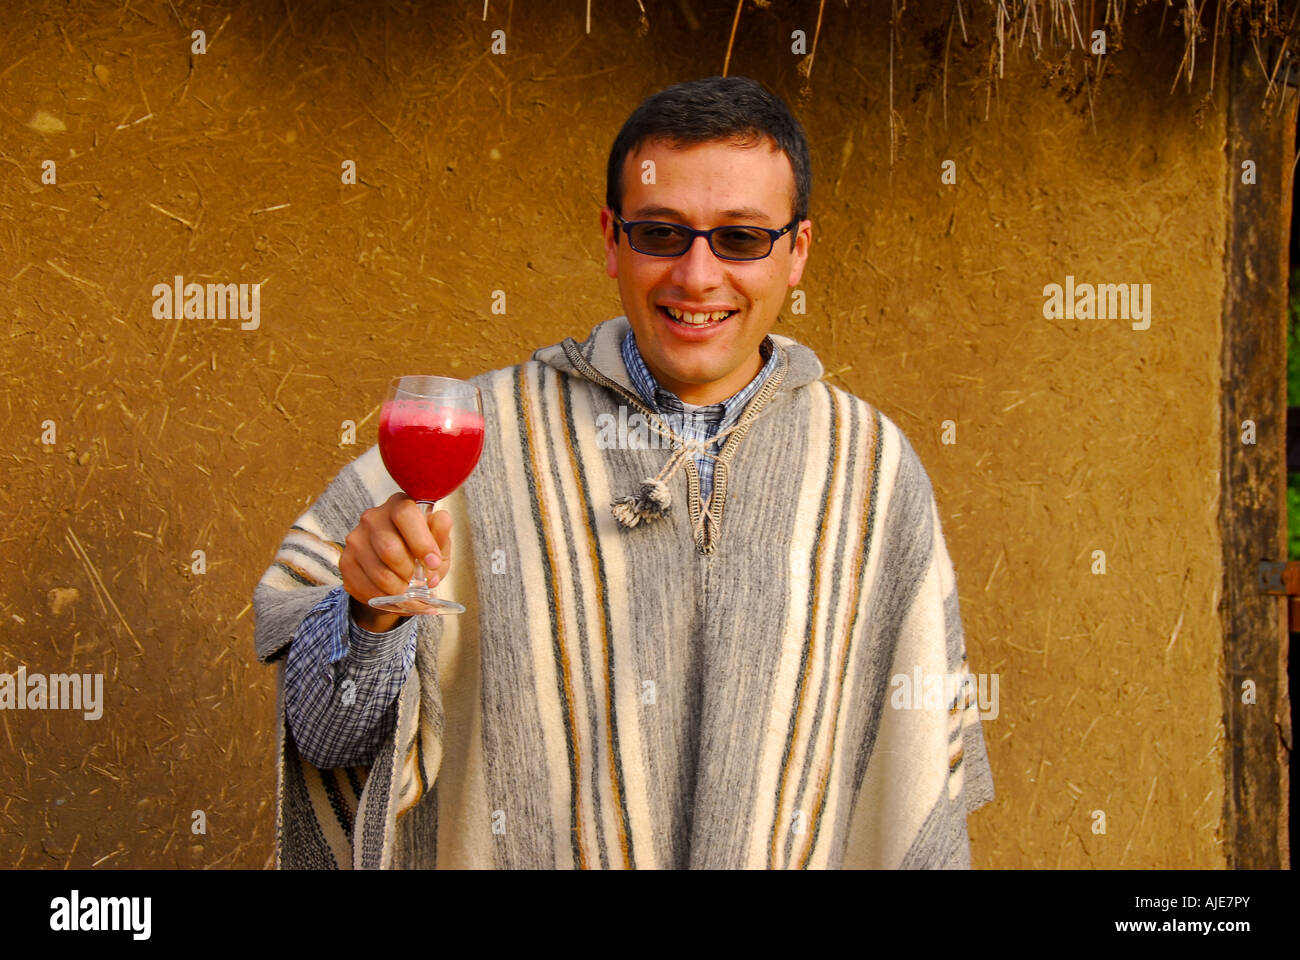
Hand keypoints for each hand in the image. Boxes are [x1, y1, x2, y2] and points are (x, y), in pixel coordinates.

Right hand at [340, 492, 452, 632]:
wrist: (396, 570)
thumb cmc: (420, 552)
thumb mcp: (438, 545)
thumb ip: (441, 534)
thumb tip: (442, 519)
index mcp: (399, 505)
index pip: (405, 515)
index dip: (421, 542)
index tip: (433, 562)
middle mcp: (373, 518)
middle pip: (389, 548)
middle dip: (409, 571)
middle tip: (418, 580)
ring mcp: (356, 539)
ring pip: (378, 572)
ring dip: (398, 588)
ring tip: (407, 589)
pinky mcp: (346, 561)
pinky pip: (366, 586)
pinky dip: (384, 597)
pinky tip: (392, 593)